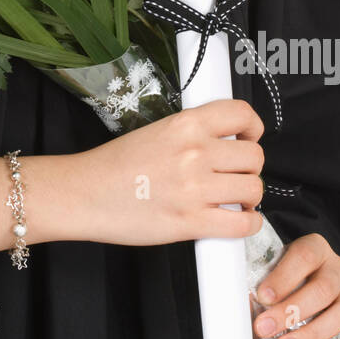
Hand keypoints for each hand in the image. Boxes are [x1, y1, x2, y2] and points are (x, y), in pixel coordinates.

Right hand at [73, 97, 264, 246]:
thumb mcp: (155, 132)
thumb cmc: (114, 166)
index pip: (241, 114)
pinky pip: (242, 224)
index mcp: (185, 125)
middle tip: (235, 174)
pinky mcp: (191, 222)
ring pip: (253, 189)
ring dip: (249, 196)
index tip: (249, 137)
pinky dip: (247, 224)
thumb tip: (223, 144)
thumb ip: (191, 134)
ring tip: (234, 199)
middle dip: (249, 168)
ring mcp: (194, 189)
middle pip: (254, 156)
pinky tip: (236, 220)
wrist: (85, 194)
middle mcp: (194, 153)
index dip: (253, 127)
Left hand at [251, 232, 339, 338]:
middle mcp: (338, 269)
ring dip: (311, 334)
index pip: (304, 257)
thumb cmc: (281, 280)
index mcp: (315, 248)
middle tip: (264, 329)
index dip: (283, 277)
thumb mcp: (269, 272)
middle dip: (291, 312)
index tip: (261, 297)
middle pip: (322, 289)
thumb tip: (239, 304)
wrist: (301, 286)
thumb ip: (258, 284)